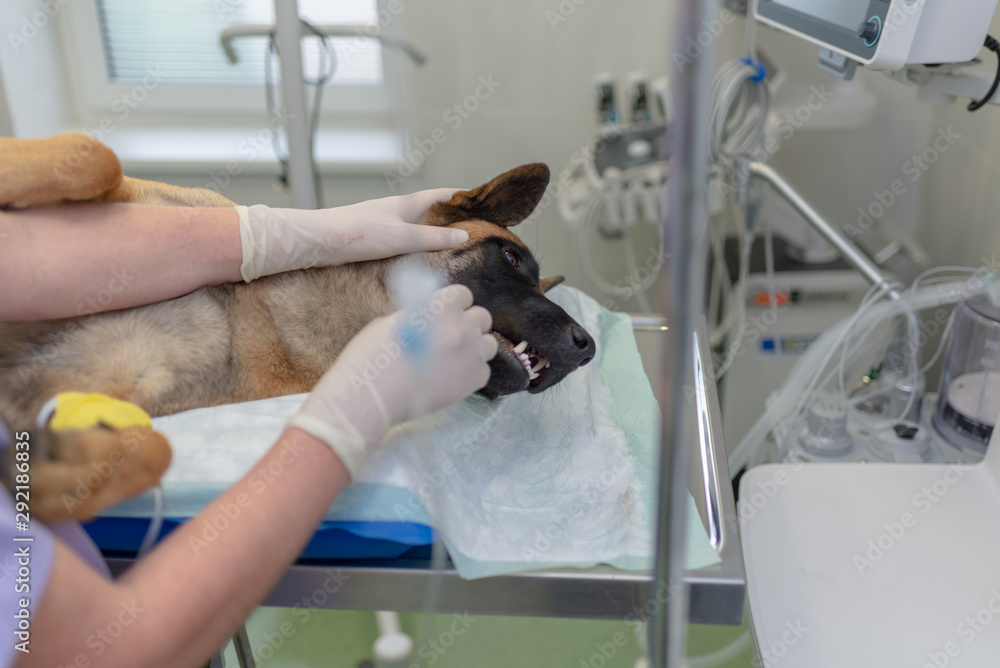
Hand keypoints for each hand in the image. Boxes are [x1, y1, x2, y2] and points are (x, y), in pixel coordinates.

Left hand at [236, 188, 466, 280]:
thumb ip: (432, 238)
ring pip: (418, 224)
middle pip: (431, 209)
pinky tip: (422, 256)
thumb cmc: (359, 233)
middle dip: (452, 215)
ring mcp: (386, 223)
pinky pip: (405, 237)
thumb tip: (464, 236)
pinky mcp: (375, 238)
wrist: (320, 241)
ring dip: (435, 230)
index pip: (442, 195)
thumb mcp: (402, 237)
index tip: (482, 199)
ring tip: (454, 243)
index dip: (462, 196)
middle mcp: (397, 210)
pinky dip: (419, 243)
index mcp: (407, 203)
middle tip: (474, 224)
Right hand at [286, 284, 497, 477]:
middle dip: (468, 324)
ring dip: (475, 348)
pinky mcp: (471, 381)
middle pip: (482, 317)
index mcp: (439, 306)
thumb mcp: (391, 321)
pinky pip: (483, 371)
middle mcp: (461, 327)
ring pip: (489, 344)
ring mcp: (470, 355)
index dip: (454, 305)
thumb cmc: (371, 357)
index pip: (463, 294)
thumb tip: (430, 319)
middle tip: (451, 337)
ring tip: (455, 359)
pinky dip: (472, 373)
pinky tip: (453, 377)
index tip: (446, 315)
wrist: (370, 396)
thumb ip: (420, 315)